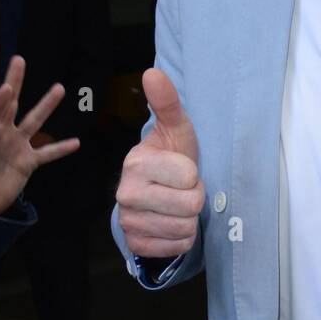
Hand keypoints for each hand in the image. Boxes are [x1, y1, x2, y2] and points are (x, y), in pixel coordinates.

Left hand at [0, 55, 79, 215]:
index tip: (7, 86)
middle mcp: (2, 135)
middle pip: (11, 105)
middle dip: (16, 83)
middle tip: (19, 60)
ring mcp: (17, 147)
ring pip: (34, 122)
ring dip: (46, 106)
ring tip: (59, 88)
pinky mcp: (28, 162)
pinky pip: (48, 154)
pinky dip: (61, 149)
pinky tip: (76, 142)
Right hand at [115, 68, 203, 256]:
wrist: (154, 193)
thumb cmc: (170, 158)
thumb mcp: (175, 130)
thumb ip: (167, 103)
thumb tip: (153, 72)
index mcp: (135, 163)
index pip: (189, 176)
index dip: (194, 174)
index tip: (181, 170)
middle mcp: (126, 194)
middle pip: (190, 204)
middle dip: (194, 198)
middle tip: (181, 189)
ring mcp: (129, 222)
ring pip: (186, 228)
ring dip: (189, 218)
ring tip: (176, 205)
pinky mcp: (137, 245)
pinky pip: (177, 247)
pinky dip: (181, 238)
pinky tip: (171, 223)